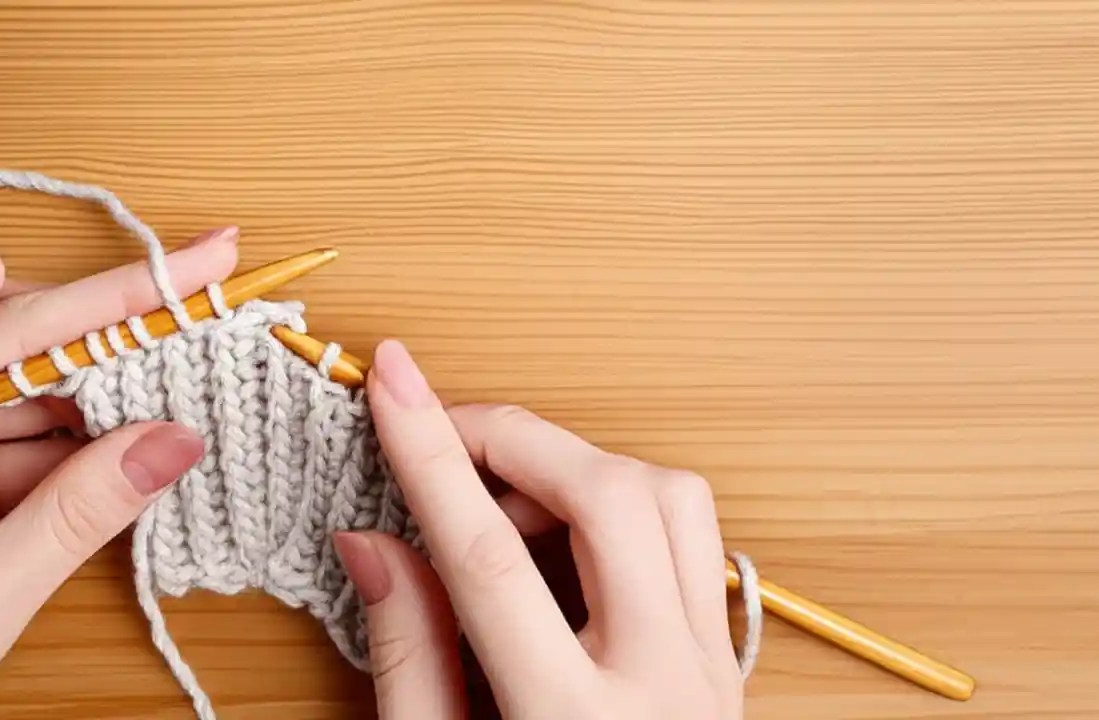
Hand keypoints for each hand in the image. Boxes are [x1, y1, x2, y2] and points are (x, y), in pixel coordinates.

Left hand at [0, 229, 239, 709]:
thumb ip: (73, 517)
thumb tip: (174, 442)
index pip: (20, 333)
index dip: (122, 291)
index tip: (211, 256)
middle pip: (35, 353)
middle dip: (126, 337)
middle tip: (216, 315)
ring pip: (47, 403)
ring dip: (121, 402)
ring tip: (202, 386)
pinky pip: (42, 453)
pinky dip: (98, 454)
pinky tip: (149, 443)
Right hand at [333, 341, 742, 718]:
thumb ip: (410, 659)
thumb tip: (374, 541)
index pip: (489, 558)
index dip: (432, 454)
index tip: (393, 381)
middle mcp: (664, 684)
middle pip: (606, 499)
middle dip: (514, 441)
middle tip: (442, 437)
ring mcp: (710, 666)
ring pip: (669, 498)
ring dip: (579, 467)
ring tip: (503, 502)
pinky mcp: (725, 656)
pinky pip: (691, 534)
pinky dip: (623, 500)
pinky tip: (564, 536)